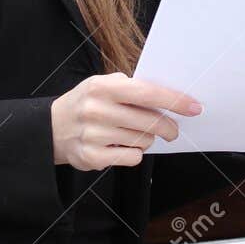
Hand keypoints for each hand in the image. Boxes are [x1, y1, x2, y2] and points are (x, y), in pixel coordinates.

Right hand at [51, 72, 201, 170]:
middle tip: (173, 130)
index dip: (174, 100)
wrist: (50, 128)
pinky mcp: (91, 157)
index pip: (147, 93)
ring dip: (147, 139)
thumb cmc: (87, 103)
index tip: (194, 107)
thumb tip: (169, 96)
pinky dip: (134, 153)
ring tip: (134, 134)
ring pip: (142, 141)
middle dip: (168, 127)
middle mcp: (97, 110)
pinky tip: (123, 146)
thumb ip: (131, 88)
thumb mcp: (102, 85)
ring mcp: (93, 135)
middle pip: (149, 122)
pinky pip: (131, 158)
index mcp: (102, 87)